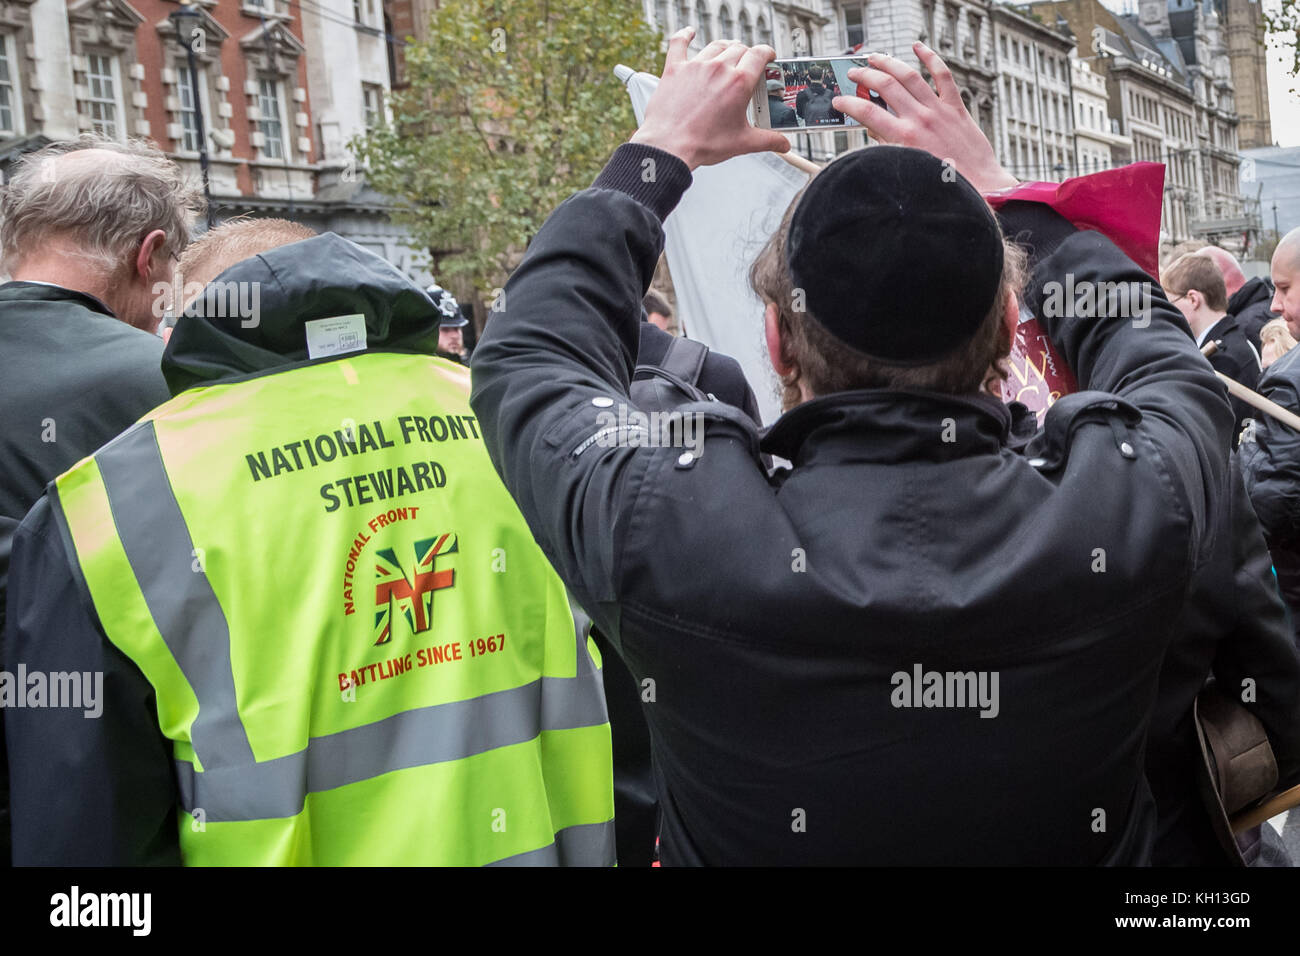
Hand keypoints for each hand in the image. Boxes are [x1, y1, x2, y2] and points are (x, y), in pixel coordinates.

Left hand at [630, 27, 790, 170]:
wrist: (669, 146)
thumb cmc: (703, 144)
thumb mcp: (742, 143)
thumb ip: (767, 140)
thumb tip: (783, 144)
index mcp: (739, 82)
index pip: (759, 55)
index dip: (767, 53)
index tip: (768, 57)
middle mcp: (718, 68)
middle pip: (739, 49)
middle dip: (747, 55)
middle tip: (748, 66)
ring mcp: (695, 66)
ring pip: (716, 46)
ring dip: (725, 48)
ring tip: (728, 55)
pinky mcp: (675, 69)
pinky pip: (679, 43)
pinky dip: (685, 35)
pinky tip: (689, 32)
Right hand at [832, 42, 1017, 194]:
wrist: (980, 184)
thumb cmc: (944, 183)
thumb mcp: (907, 167)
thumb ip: (888, 146)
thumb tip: (873, 127)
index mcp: (905, 138)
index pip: (868, 113)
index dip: (849, 104)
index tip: (839, 101)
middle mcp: (921, 119)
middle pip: (886, 86)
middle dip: (864, 76)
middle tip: (853, 73)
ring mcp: (939, 110)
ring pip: (909, 76)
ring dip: (888, 63)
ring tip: (874, 58)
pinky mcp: (956, 107)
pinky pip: (943, 75)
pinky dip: (930, 58)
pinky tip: (917, 47)